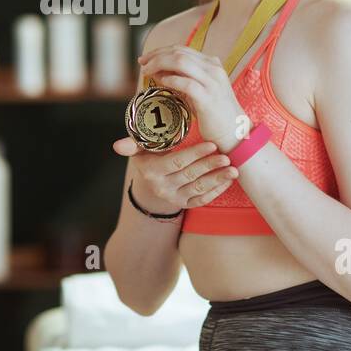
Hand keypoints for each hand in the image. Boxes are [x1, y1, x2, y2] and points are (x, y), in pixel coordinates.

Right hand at [112, 135, 237, 214]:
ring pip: (198, 189)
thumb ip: (132, 145)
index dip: (195, 154)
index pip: (176, 162)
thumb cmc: (149, 159)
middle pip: (190, 176)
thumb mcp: (139, 151)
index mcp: (152, 172)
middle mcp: (162, 188)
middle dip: (210, 166)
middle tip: (227, 155)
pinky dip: (217, 191)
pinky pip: (202, 200)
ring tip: (234, 169)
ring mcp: (174, 198)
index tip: (212, 144)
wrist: (151, 186)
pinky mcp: (184, 205)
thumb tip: (117, 145)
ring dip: (217, 179)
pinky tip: (228, 180)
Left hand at [137, 46, 246, 150]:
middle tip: (142, 63)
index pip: (182, 49)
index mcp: (211, 64)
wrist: (235, 132)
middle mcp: (213, 69)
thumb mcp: (200, 91)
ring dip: (159, 64)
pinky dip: (170, 80)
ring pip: (181, 62)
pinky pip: (186, 83)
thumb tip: (160, 72)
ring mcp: (212, 82)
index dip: (161, 51)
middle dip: (156, 56)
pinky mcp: (208, 98)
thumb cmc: (214, 114)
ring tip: (147, 72)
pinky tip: (160, 82)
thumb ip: (184, 79)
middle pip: (179, 52)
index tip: (146, 58)